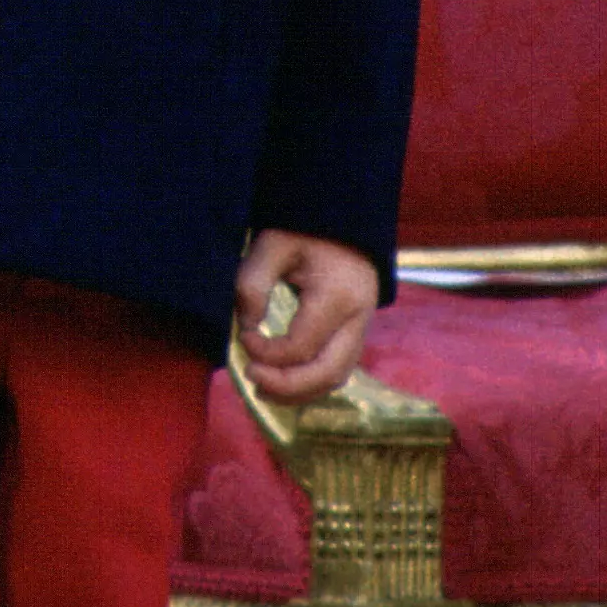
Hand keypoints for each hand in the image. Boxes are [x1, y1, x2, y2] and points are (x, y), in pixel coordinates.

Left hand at [236, 228, 379, 402]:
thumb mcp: (272, 244)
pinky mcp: (357, 330)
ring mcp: (363, 327)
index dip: (267, 352)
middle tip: (250, 377)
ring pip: (336, 377)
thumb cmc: (303, 227)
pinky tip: (283, 381)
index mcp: (339, 296)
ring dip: (299, 391)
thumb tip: (246, 327)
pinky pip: (338, 368)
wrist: (340, 215)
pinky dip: (310, 381)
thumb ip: (253, 284)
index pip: (301, 346)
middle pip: (327, 373)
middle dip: (286, 385)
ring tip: (262, 388)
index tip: (243, 337)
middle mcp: (359, 318)